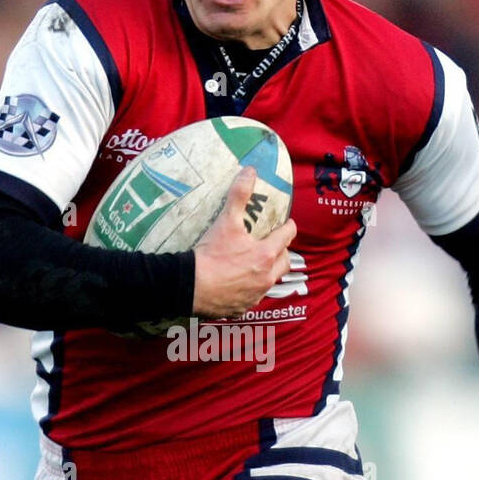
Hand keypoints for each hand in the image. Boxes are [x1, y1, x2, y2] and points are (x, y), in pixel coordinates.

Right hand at [192, 167, 295, 317]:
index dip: (288, 227)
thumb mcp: (226, 221)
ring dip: (268, 271)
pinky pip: (253, 297)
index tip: (286, 223)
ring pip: (270, 281)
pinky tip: (239, 283)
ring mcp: (255, 295)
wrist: (190, 286)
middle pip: (285, 262)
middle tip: (273, 244)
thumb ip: (239, 195)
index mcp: (266, 255)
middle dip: (282, 252)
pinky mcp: (242, 308)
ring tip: (257, 263)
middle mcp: (266, 277)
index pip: (287, 236)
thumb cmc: (211, 254)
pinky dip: (250, 289)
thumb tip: (250, 171)